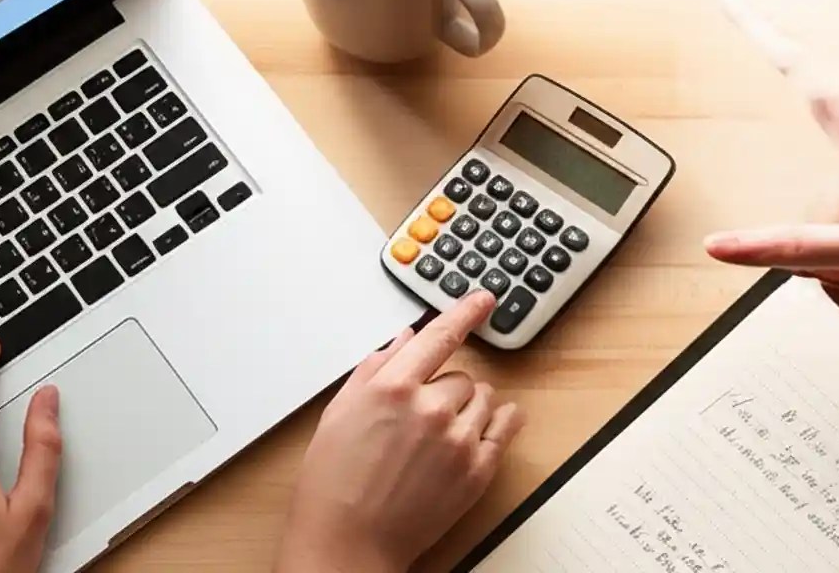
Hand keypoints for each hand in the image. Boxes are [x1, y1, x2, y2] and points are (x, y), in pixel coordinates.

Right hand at [276, 291, 524, 572]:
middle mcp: (430, 408)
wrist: (347, 541)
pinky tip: (486, 425)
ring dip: (467, 408)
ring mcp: (457, 440)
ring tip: (436, 437)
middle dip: (443, 389)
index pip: (440, 336)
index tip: (483, 298)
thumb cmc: (333, 482)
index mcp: (392, 387)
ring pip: (482, 399)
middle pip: (460, 375)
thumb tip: (405, 341)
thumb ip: (375, 369)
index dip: (464, 312)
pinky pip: (505, 427)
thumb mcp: (340, 412)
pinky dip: (500, 421)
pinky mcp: (477, 470)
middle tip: (418, 419)